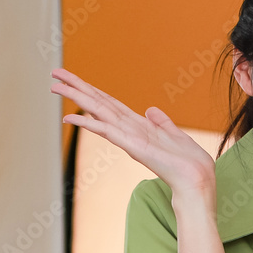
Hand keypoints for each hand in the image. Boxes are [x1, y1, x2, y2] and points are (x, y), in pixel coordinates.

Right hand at [50, 68, 215, 197]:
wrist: (197, 180)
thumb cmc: (189, 162)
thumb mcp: (175, 135)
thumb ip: (162, 122)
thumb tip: (151, 109)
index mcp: (139, 126)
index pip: (110, 103)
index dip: (92, 89)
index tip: (74, 78)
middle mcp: (129, 131)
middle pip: (98, 104)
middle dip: (77, 87)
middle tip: (54, 72)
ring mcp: (129, 138)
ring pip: (98, 113)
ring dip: (77, 98)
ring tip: (55, 86)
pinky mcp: (132, 147)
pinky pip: (107, 132)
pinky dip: (89, 124)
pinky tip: (72, 117)